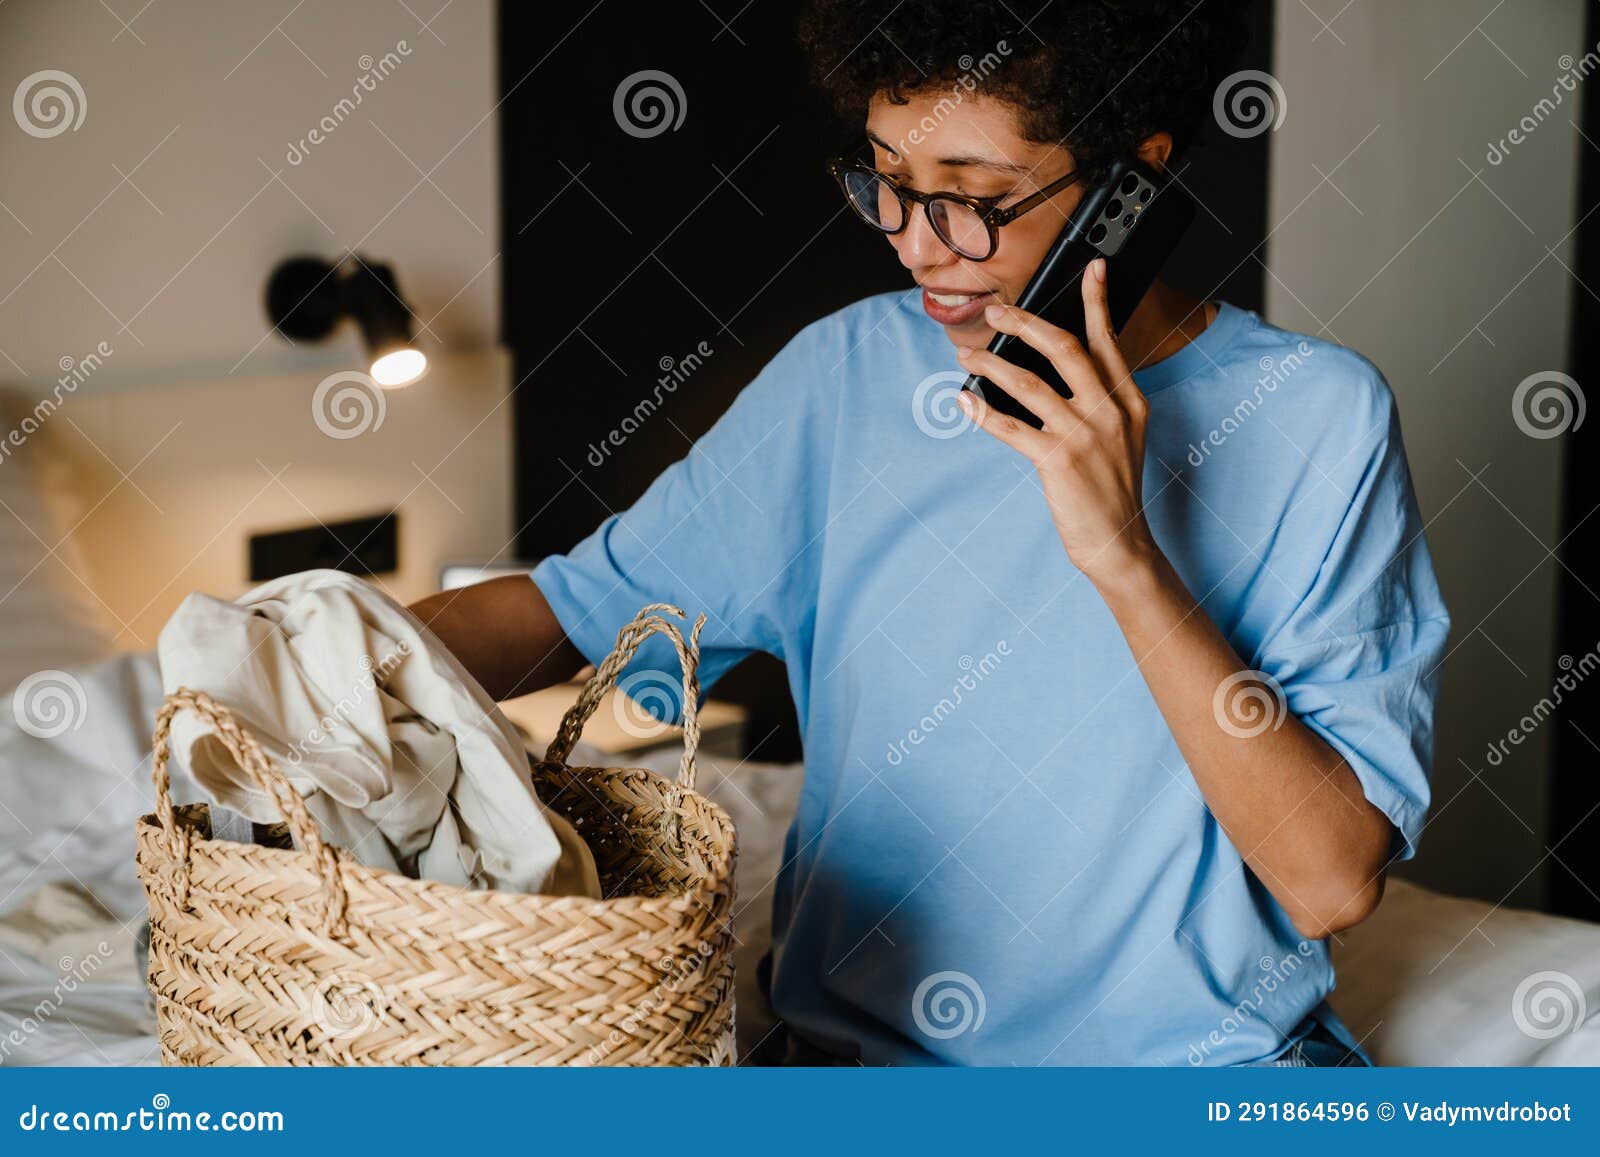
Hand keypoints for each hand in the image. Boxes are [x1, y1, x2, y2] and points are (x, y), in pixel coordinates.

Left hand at [955, 258, 1160, 588]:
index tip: (1092, 269)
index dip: (1098, 302)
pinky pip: (1009, 426)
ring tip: (968, 357)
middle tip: (997, 311)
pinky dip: (981, 411)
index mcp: (1128, 401)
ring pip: (1029, 382)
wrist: (1120, 543)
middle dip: (1025, 322)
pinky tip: (964, 401)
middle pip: (1063, 347)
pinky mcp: (1057, 460)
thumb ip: (1100, 401)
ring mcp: (1084, 435)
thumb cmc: (1112, 490)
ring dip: (992, 365)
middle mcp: (1109, 411)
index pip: (1108, 340)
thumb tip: (1053, 370)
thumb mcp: (1122, 437)